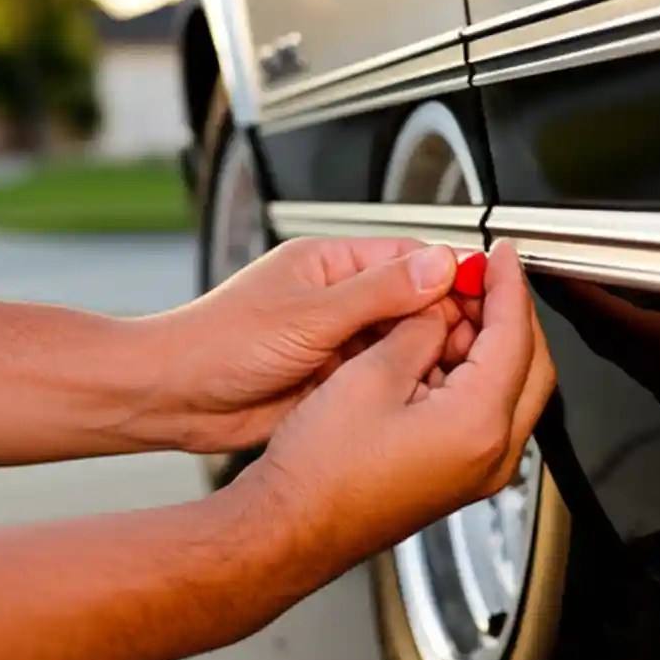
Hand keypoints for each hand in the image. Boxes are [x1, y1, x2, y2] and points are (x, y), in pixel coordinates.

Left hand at [138, 237, 475, 452]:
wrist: (172, 400)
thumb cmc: (215, 344)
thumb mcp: (308, 316)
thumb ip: (378, 293)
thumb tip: (438, 266)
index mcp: (331, 264)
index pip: (409, 259)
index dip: (451, 276)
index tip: (488, 292)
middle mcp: (338, 300)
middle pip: (412, 302)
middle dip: (444, 320)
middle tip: (477, 343)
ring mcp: (337, 341)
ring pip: (401, 343)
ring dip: (423, 356)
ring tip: (454, 372)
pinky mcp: (333, 380)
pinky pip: (382, 377)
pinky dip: (401, 384)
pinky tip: (421, 396)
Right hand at [235, 241, 555, 565]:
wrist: (293, 528)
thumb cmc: (320, 472)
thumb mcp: (371, 375)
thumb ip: (419, 330)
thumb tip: (441, 305)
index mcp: (479, 426)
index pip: (516, 336)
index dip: (507, 285)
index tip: (499, 255)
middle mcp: (493, 455)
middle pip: (529, 364)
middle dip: (506, 314)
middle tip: (478, 279)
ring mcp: (479, 471)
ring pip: (511, 389)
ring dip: (488, 345)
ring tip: (446, 312)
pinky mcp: (459, 477)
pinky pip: (487, 415)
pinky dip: (472, 377)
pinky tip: (435, 353)